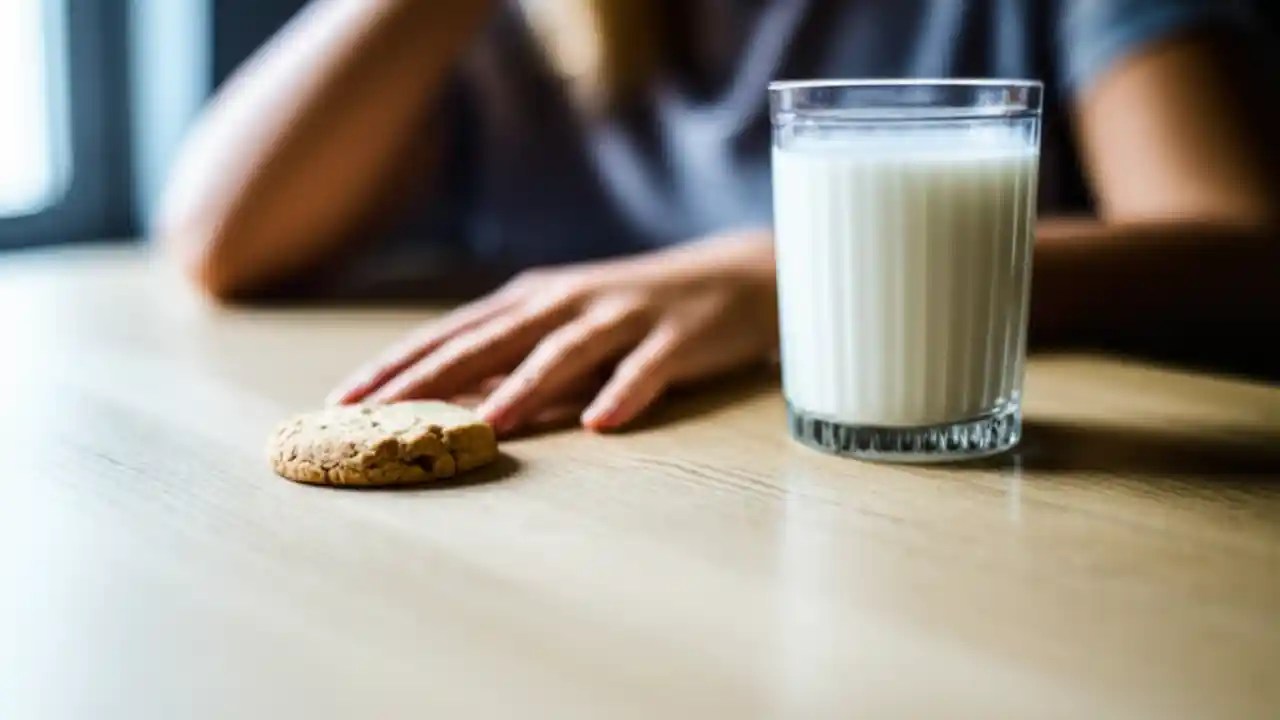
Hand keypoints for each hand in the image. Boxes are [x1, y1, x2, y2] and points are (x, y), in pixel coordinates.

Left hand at [329, 232, 778, 433]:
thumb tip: (453, 403)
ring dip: (524, 389)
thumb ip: (514, 359)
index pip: (451, 335)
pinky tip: (601, 422)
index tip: (342, 400)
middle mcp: (565, 301)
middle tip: (377, 416)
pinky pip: (645, 368)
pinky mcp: (674, 337)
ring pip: (563, 353)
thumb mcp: (565, 327)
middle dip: (429, 378)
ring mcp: (621, 315)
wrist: (733, 277)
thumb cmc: (635, 312)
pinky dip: (624, 391)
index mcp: (531, 300)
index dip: (396, 366)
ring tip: (486, 427)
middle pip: (489, 341)